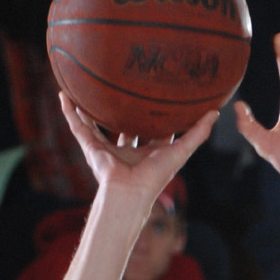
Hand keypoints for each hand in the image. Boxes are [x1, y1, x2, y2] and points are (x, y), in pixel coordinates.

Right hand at [59, 95, 216, 202]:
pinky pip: (77, 126)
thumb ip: (197, 133)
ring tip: (85, 89)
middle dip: (122, 109)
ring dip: (90, 109)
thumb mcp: (181, 150)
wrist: (129, 192)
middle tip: (123, 87)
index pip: (152, 128)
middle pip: (123, 124)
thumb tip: (216, 113)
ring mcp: (107, 148)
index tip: (158, 95)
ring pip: (96, 123)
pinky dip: (68, 112)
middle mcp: (126, 148)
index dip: (155, 114)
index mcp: (147, 150)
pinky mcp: (91, 147)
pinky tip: (63, 96)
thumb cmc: (155, 176)